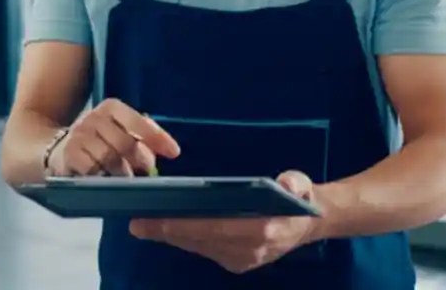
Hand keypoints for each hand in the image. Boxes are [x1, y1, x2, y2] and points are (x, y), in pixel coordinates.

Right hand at [48, 98, 180, 176]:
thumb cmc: (96, 140)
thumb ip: (140, 134)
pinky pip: (92, 170)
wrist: (54, 148)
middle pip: (125, 143)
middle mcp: (94, 118)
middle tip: (147, 173)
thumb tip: (165, 148)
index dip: (157, 138)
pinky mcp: (69, 154)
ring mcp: (80, 135)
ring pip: (110, 158)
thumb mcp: (117, 129)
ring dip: (123, 173)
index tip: (174, 152)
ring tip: (128, 180)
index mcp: (111, 108)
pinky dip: (103, 177)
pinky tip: (106, 181)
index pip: (138, 121)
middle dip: (141, 161)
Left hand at [129, 171, 321, 273]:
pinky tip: (165, 228)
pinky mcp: (237, 263)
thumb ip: (296, 183)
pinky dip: (184, 239)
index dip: (184, 226)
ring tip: (143, 225)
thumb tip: (287, 182)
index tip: (157, 221)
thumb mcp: (301, 184)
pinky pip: (204, 250)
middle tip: (137, 223)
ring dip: (171, 238)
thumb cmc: (298, 198)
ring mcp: (243, 260)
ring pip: (199, 247)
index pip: (216, 229)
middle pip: (201, 241)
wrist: (308, 224)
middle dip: (167, 233)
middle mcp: (250, 251)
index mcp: (263, 231)